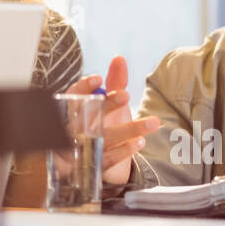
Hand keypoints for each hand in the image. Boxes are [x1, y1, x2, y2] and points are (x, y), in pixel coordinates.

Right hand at [64, 55, 159, 185]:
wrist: (100, 161)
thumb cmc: (102, 125)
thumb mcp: (109, 104)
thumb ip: (114, 82)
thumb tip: (119, 58)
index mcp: (73, 111)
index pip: (72, 97)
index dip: (83, 88)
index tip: (98, 78)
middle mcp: (73, 130)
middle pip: (86, 117)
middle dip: (106, 106)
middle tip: (125, 95)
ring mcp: (81, 150)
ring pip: (102, 138)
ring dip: (128, 130)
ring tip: (152, 122)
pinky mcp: (93, 167)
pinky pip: (107, 159)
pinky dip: (124, 151)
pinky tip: (139, 142)